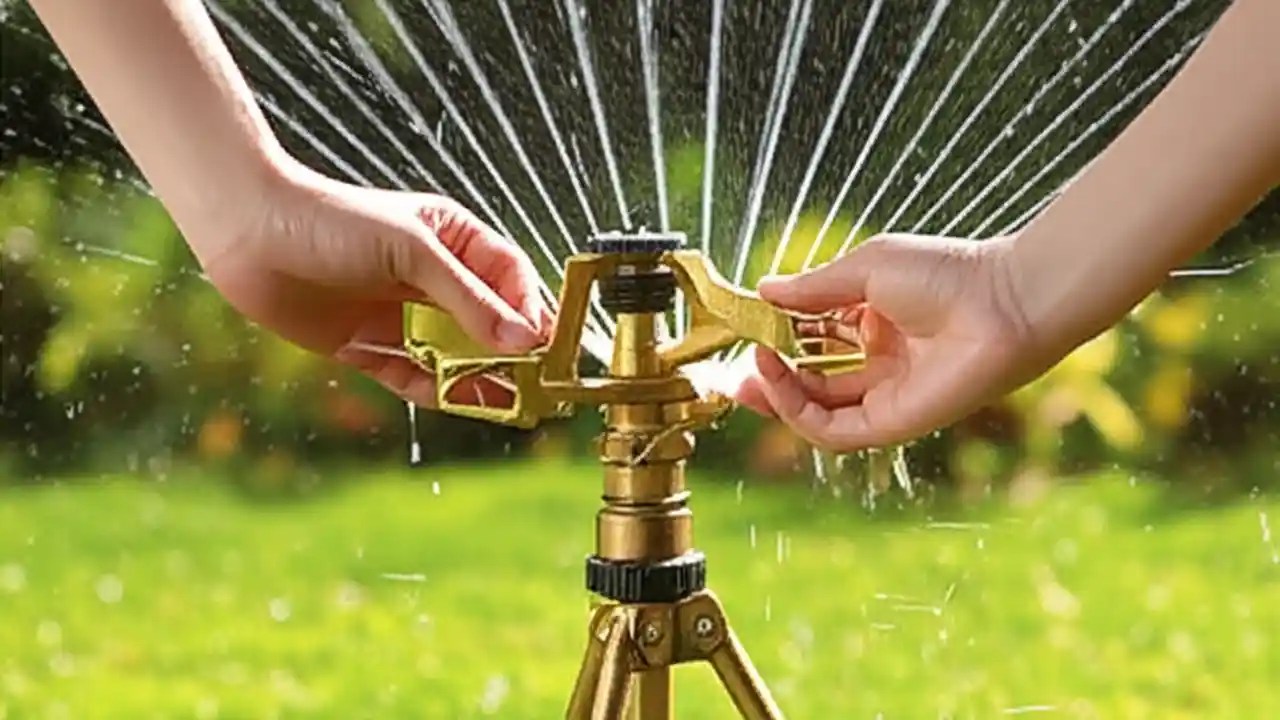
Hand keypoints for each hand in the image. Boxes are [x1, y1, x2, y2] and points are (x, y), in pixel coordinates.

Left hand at [195, 158, 548, 407]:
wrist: (246, 232)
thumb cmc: (332, 221)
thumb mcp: (412, 254)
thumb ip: (469, 300)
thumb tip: (524, 339)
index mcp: (454, 240)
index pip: (511, 279)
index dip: (533, 313)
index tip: (550, 348)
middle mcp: (433, 278)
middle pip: (489, 323)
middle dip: (515, 355)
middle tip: (541, 388)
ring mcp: (401, 313)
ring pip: (455, 355)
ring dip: (482, 379)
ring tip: (513, 407)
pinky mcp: (369, 344)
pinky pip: (415, 376)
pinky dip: (440, 392)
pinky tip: (464, 403)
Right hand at [735, 233, 1043, 451]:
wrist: (1003, 301)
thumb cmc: (947, 273)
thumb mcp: (863, 270)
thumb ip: (811, 288)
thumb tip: (763, 291)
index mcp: (876, 324)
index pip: (814, 340)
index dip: (779, 339)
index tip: (748, 329)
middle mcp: (879, 362)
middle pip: (811, 383)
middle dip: (770, 380)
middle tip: (736, 371)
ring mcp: (886, 395)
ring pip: (817, 411)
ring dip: (778, 395)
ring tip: (751, 371)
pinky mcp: (892, 422)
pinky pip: (834, 429)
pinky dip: (798, 411)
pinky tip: (778, 380)